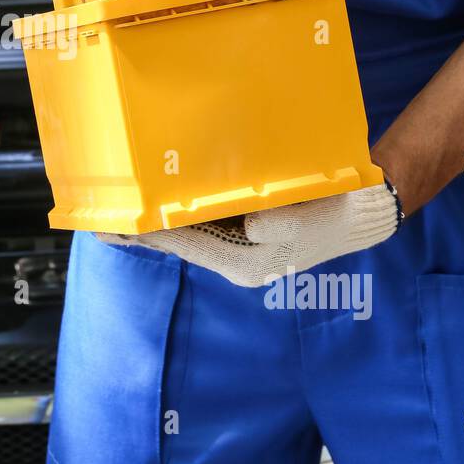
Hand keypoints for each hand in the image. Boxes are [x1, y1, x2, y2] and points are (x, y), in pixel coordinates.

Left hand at [96, 183, 401, 287]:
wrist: (364, 211)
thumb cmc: (334, 211)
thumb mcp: (305, 216)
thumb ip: (274, 221)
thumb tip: (248, 219)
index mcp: (244, 261)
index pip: (180, 244)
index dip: (142, 233)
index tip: (108, 226)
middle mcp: (236, 260)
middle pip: (177, 241)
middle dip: (141, 229)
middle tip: (99, 218)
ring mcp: (241, 249)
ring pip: (188, 233)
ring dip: (156, 221)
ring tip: (120, 209)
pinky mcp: (247, 233)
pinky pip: (205, 224)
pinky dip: (180, 213)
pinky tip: (162, 202)